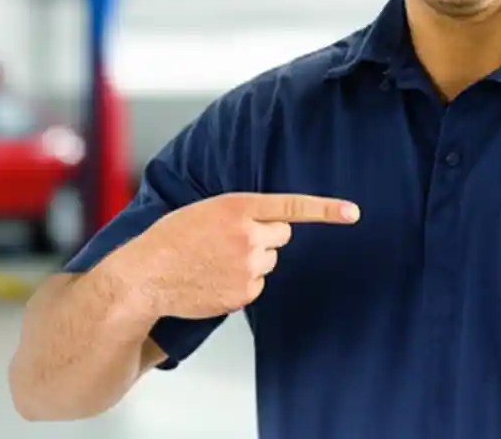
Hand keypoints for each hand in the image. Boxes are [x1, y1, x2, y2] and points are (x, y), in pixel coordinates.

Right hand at [116, 193, 360, 319]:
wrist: (147, 276)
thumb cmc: (170, 239)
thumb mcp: (204, 210)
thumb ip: (238, 213)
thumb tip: (265, 228)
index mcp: (237, 207)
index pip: (291, 206)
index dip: (326, 209)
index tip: (352, 212)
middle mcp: (248, 236)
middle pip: (281, 235)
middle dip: (265, 236)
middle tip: (232, 240)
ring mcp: (248, 267)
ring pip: (268, 260)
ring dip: (251, 260)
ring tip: (215, 261)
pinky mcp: (244, 293)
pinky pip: (256, 284)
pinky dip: (242, 282)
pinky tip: (215, 279)